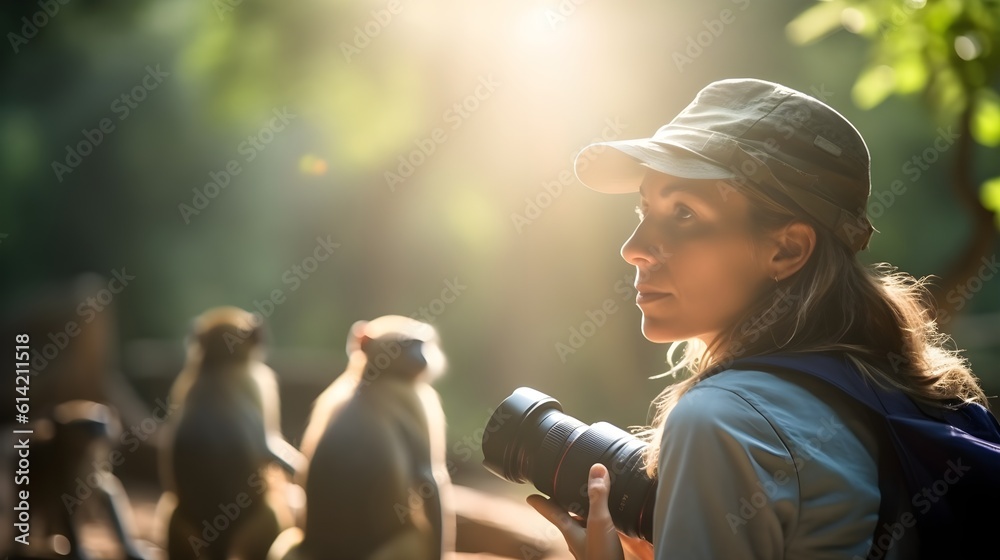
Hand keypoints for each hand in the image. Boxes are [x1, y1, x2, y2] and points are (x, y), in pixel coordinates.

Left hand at [528, 463, 651, 559]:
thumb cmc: (601, 558)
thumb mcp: (599, 522)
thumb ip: (598, 497)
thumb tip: (596, 469)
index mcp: (570, 530)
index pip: (551, 512)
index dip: (540, 502)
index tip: (530, 496)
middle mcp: (577, 537)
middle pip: (566, 517)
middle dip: (564, 504)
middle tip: (561, 491)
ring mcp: (590, 545)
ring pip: (583, 524)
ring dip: (584, 512)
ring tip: (588, 500)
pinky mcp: (603, 550)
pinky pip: (599, 532)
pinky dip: (601, 523)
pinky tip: (610, 522)